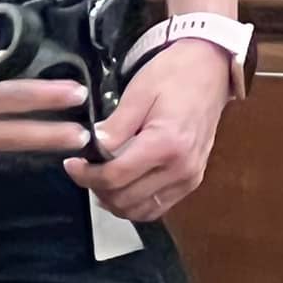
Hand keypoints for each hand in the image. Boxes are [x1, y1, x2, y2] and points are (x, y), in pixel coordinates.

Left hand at [64, 39, 229, 222]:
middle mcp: (180, 169)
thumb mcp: (139, 93)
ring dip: (116, 202)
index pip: (117, 176)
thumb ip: (116, 126)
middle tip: (84, 172)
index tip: (72, 164)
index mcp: (166, 144)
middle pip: (127, 199)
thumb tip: (91, 147)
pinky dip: (135, 205)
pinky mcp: (191, 183)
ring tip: (100, 182)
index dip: (88, 175)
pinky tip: (122, 189)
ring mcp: (188, 180)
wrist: (211, 71)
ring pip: (142, 211)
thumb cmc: (175, 75)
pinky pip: (158, 208)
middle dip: (98, 189)